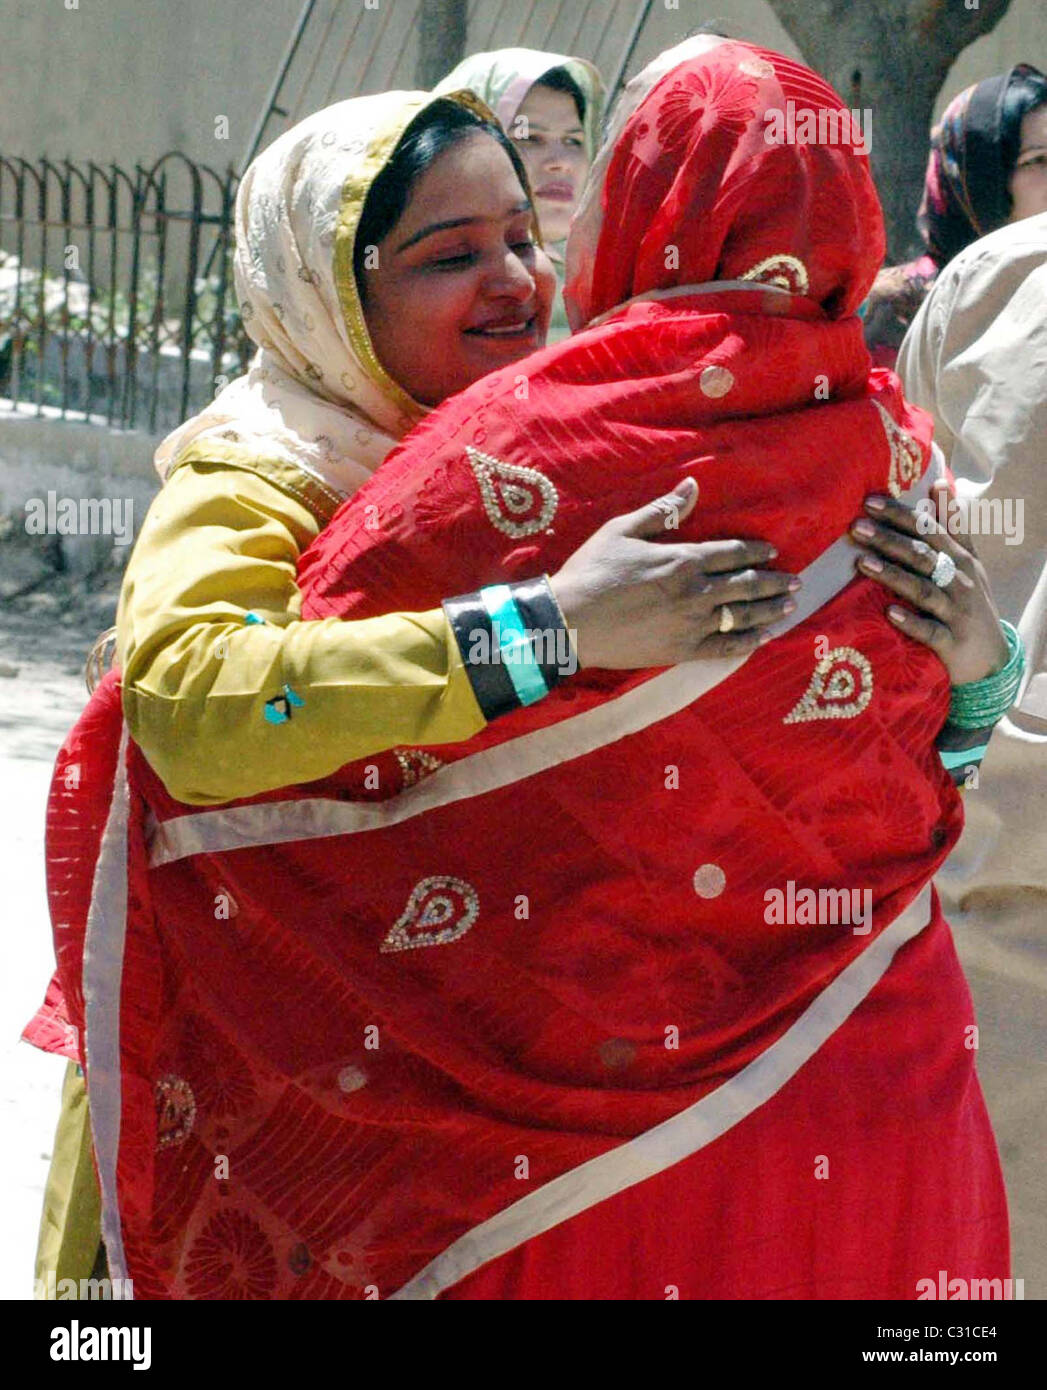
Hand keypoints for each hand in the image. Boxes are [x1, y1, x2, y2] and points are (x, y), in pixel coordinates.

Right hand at [548, 478, 798, 668]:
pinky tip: (762, 638)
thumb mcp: (623, 530)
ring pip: (743, 616)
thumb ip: (663, 510)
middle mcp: (696, 592)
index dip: (756, 552)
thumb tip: (693, 486)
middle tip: (795, 582)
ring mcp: (692, 624)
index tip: (773, 552)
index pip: (732, 553)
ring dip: (770, 610)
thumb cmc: (592, 571)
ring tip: (789, 606)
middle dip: (774, 582)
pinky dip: (747, 642)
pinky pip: (724, 647)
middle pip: (746, 585)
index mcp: (683, 560)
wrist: (570, 620)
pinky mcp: (682, 651)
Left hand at [850, 482, 1009, 685]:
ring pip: (922, 589)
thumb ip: (952, 525)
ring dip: (893, 575)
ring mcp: (956, 611)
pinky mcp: (951, 641)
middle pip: (921, 555)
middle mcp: (959, 580)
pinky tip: (889, 613)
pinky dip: (910, 622)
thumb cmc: (969, 602)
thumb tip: (940, 482)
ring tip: (862, 562)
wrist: (990, 657)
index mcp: (959, 558)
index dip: (901, 515)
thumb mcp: (967, 561)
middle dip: (889, 539)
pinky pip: (929, 630)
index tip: (870, 502)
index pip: (928, 530)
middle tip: (856, 526)